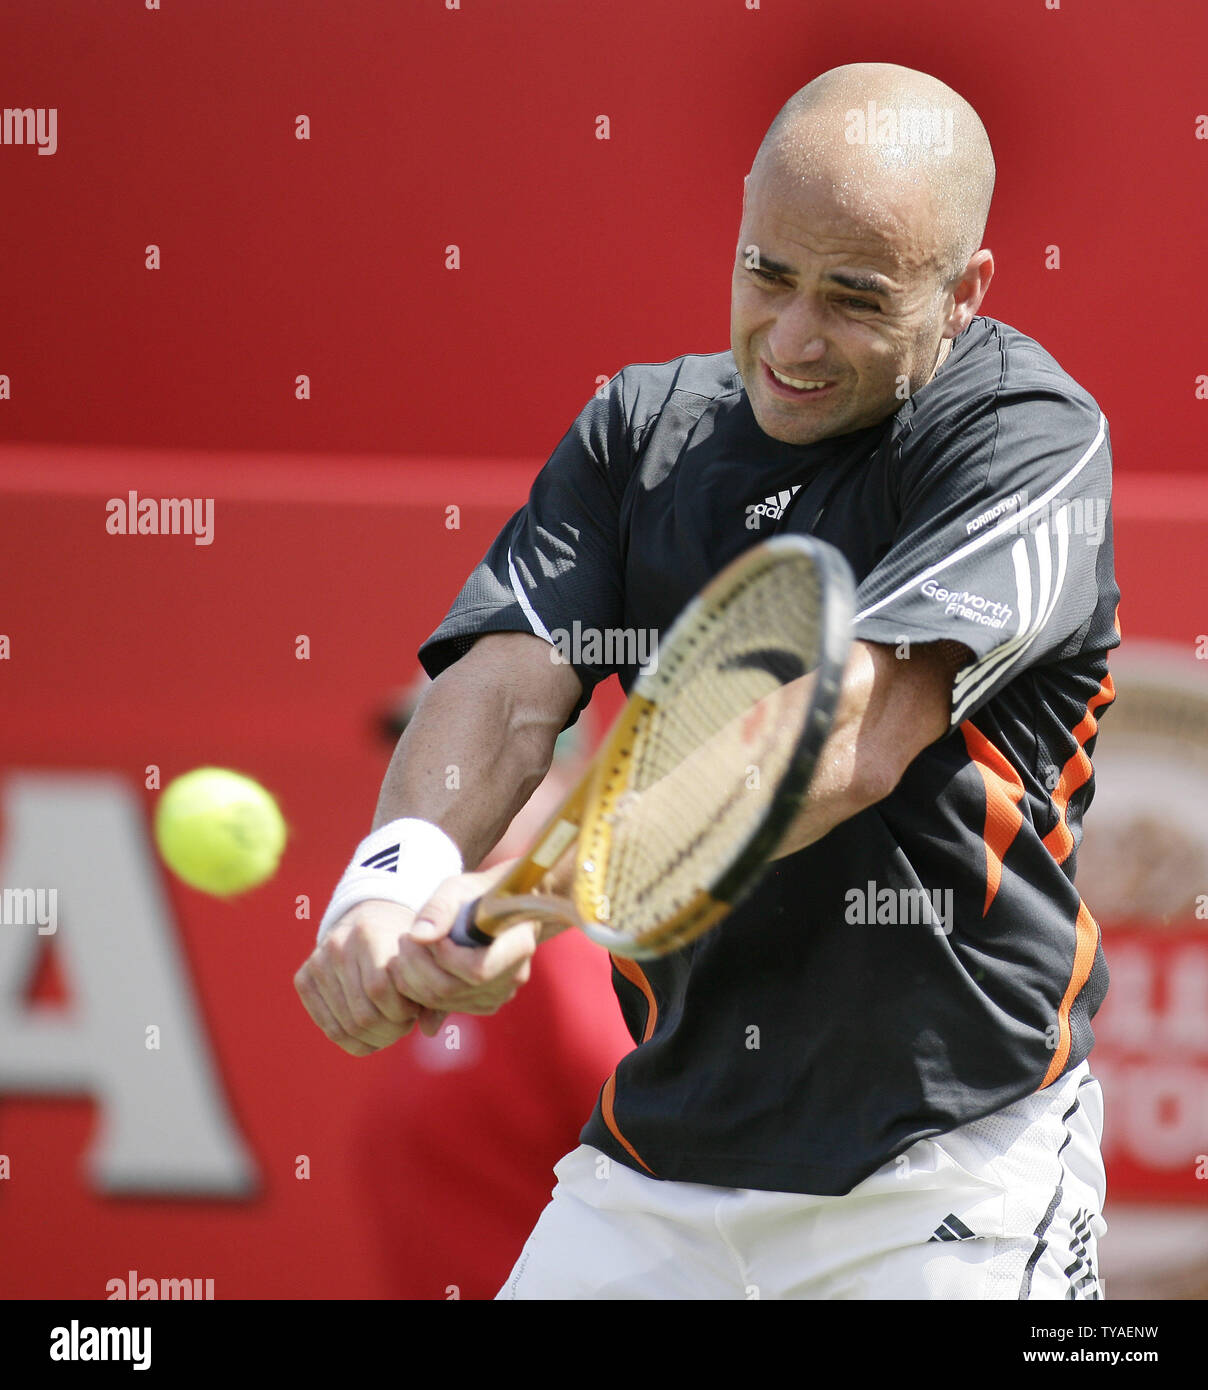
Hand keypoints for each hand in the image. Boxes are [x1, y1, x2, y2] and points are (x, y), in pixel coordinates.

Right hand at [294, 899, 446, 1056]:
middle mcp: (337, 946)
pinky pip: (328, 1028)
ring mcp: (317, 963)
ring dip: (374, 1038)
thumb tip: (432, 1031)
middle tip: (404, 1024)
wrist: (370, 918)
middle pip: (362, 1014)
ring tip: (391, 1027)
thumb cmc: (405, 942)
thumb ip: (433, 988)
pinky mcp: (304, 979)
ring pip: (345, 1026)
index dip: (402, 1011)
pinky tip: (373, 1034)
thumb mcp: (423, 955)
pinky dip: (354, 1041)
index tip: (415, 1010)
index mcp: (368, 932)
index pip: (379, 989)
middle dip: (390, 1030)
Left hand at [389, 868, 540, 1016]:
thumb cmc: (479, 894)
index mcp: (518, 946)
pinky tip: (411, 966)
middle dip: (419, 965)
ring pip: (442, 1001)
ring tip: (407, 947)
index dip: (446, 956)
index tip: (432, 934)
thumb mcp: (459, 888)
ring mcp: (497, 995)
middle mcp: (512, 977)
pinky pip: (441, 1008)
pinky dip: (417, 990)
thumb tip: (418, 936)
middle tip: (405, 938)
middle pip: (453, 989)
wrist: (497, 908)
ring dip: (412, 976)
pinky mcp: (479, 1004)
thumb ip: (439, 909)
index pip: (478, 970)